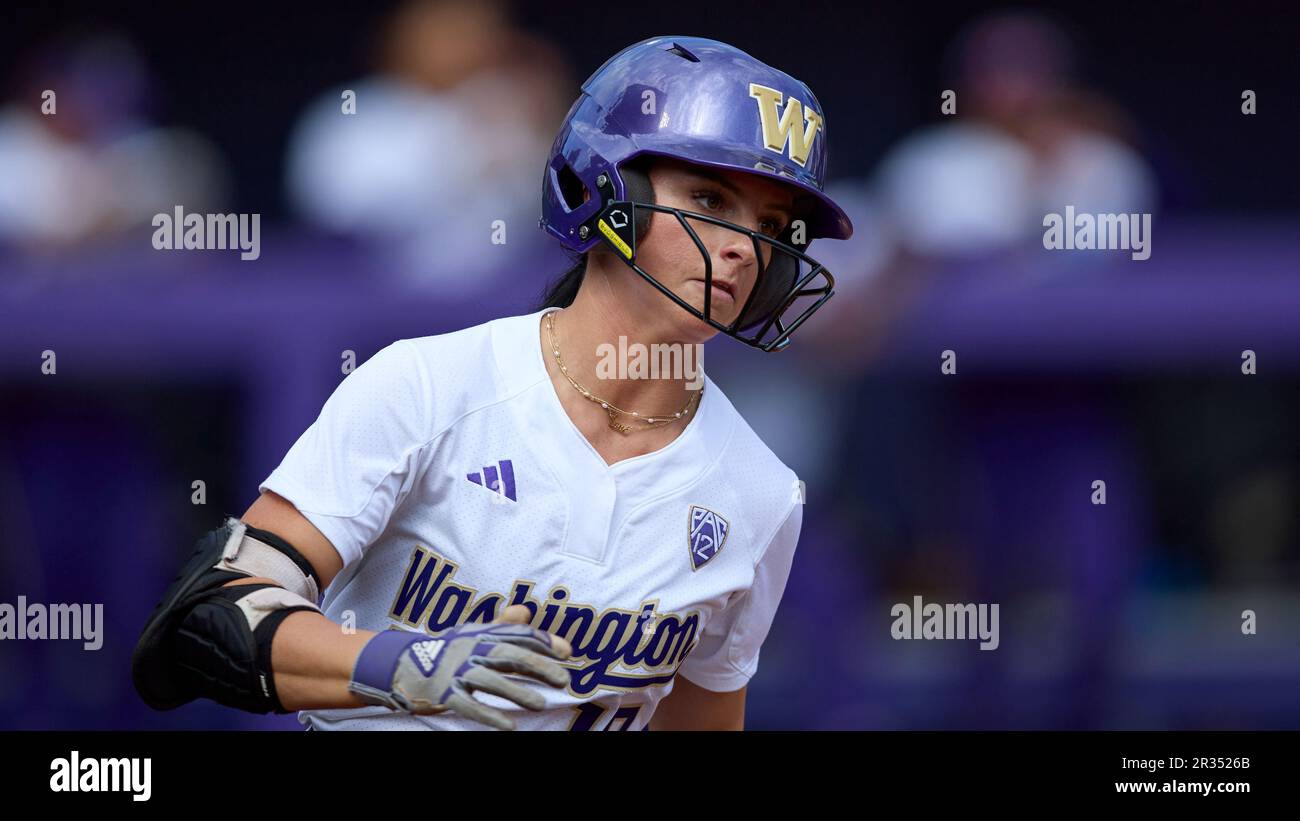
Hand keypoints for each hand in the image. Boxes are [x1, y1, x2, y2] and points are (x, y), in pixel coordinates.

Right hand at [348, 605, 571, 729]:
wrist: (400, 663)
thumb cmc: (446, 649)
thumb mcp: (472, 633)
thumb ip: (502, 625)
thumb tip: (526, 611)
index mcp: (481, 634)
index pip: (518, 635)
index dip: (543, 642)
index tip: (567, 653)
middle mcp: (471, 649)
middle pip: (509, 655)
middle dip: (538, 666)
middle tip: (563, 679)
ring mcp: (456, 671)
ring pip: (491, 681)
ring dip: (517, 692)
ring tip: (540, 704)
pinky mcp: (444, 693)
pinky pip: (468, 705)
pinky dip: (489, 715)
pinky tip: (509, 726)